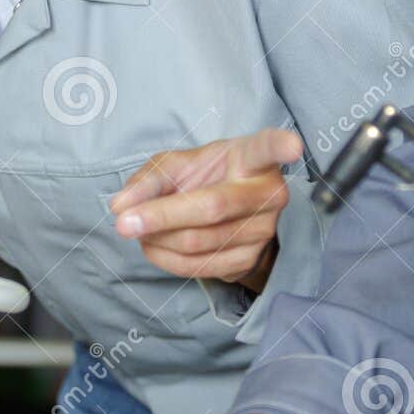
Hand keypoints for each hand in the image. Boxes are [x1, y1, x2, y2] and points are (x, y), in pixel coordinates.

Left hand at [108, 128, 301, 289]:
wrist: (226, 212)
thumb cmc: (204, 177)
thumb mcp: (175, 166)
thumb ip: (147, 180)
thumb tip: (121, 205)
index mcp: (253, 158)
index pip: (268, 148)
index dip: (281, 146)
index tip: (293, 146)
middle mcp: (268, 193)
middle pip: (213, 207)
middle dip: (162, 216)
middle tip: (122, 223)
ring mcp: (264, 230)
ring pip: (200, 242)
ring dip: (157, 240)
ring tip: (137, 229)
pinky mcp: (250, 261)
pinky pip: (200, 267)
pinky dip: (166, 259)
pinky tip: (154, 246)